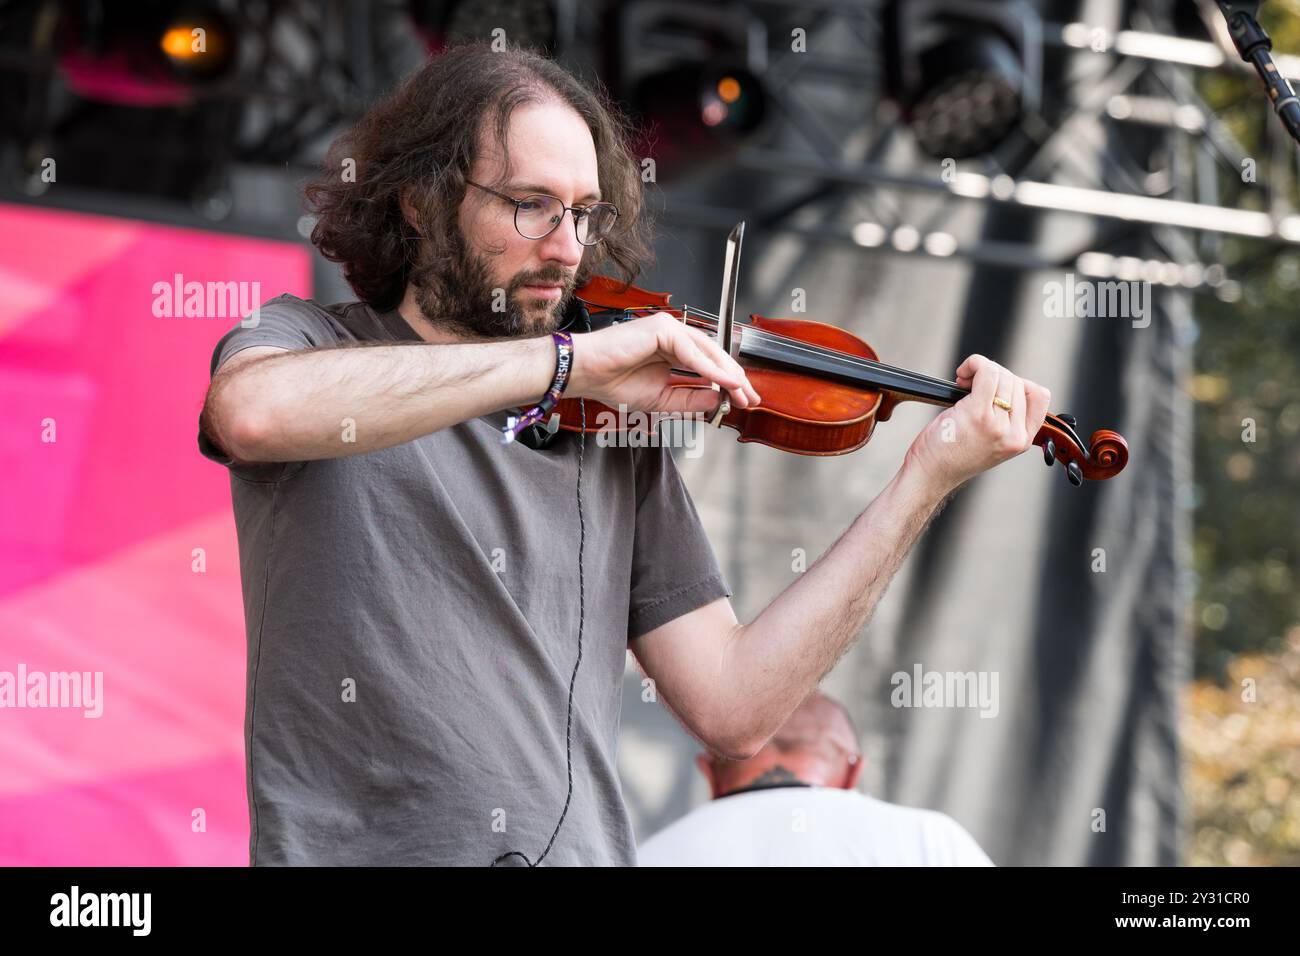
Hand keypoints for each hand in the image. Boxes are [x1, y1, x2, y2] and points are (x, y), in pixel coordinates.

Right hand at [568, 311, 760, 415]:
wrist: (585, 375)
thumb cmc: (612, 382)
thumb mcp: (661, 400)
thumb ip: (689, 400)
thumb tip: (717, 400)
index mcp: (671, 350)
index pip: (708, 365)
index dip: (728, 383)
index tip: (742, 401)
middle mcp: (672, 336)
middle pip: (713, 356)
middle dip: (735, 379)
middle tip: (750, 398)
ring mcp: (668, 329)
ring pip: (707, 352)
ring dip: (728, 373)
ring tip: (742, 392)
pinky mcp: (662, 329)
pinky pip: (692, 353)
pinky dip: (711, 369)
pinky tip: (725, 382)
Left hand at [902, 354, 1049, 495]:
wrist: (930, 475)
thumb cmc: (951, 455)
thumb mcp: (990, 441)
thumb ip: (1005, 417)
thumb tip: (1002, 379)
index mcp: (1022, 440)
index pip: (1039, 396)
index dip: (1017, 383)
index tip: (994, 388)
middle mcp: (1015, 434)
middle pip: (1017, 381)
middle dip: (993, 374)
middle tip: (969, 385)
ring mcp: (998, 424)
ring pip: (1002, 374)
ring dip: (980, 369)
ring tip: (963, 383)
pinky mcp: (978, 414)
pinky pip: (986, 372)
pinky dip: (974, 364)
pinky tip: (961, 376)